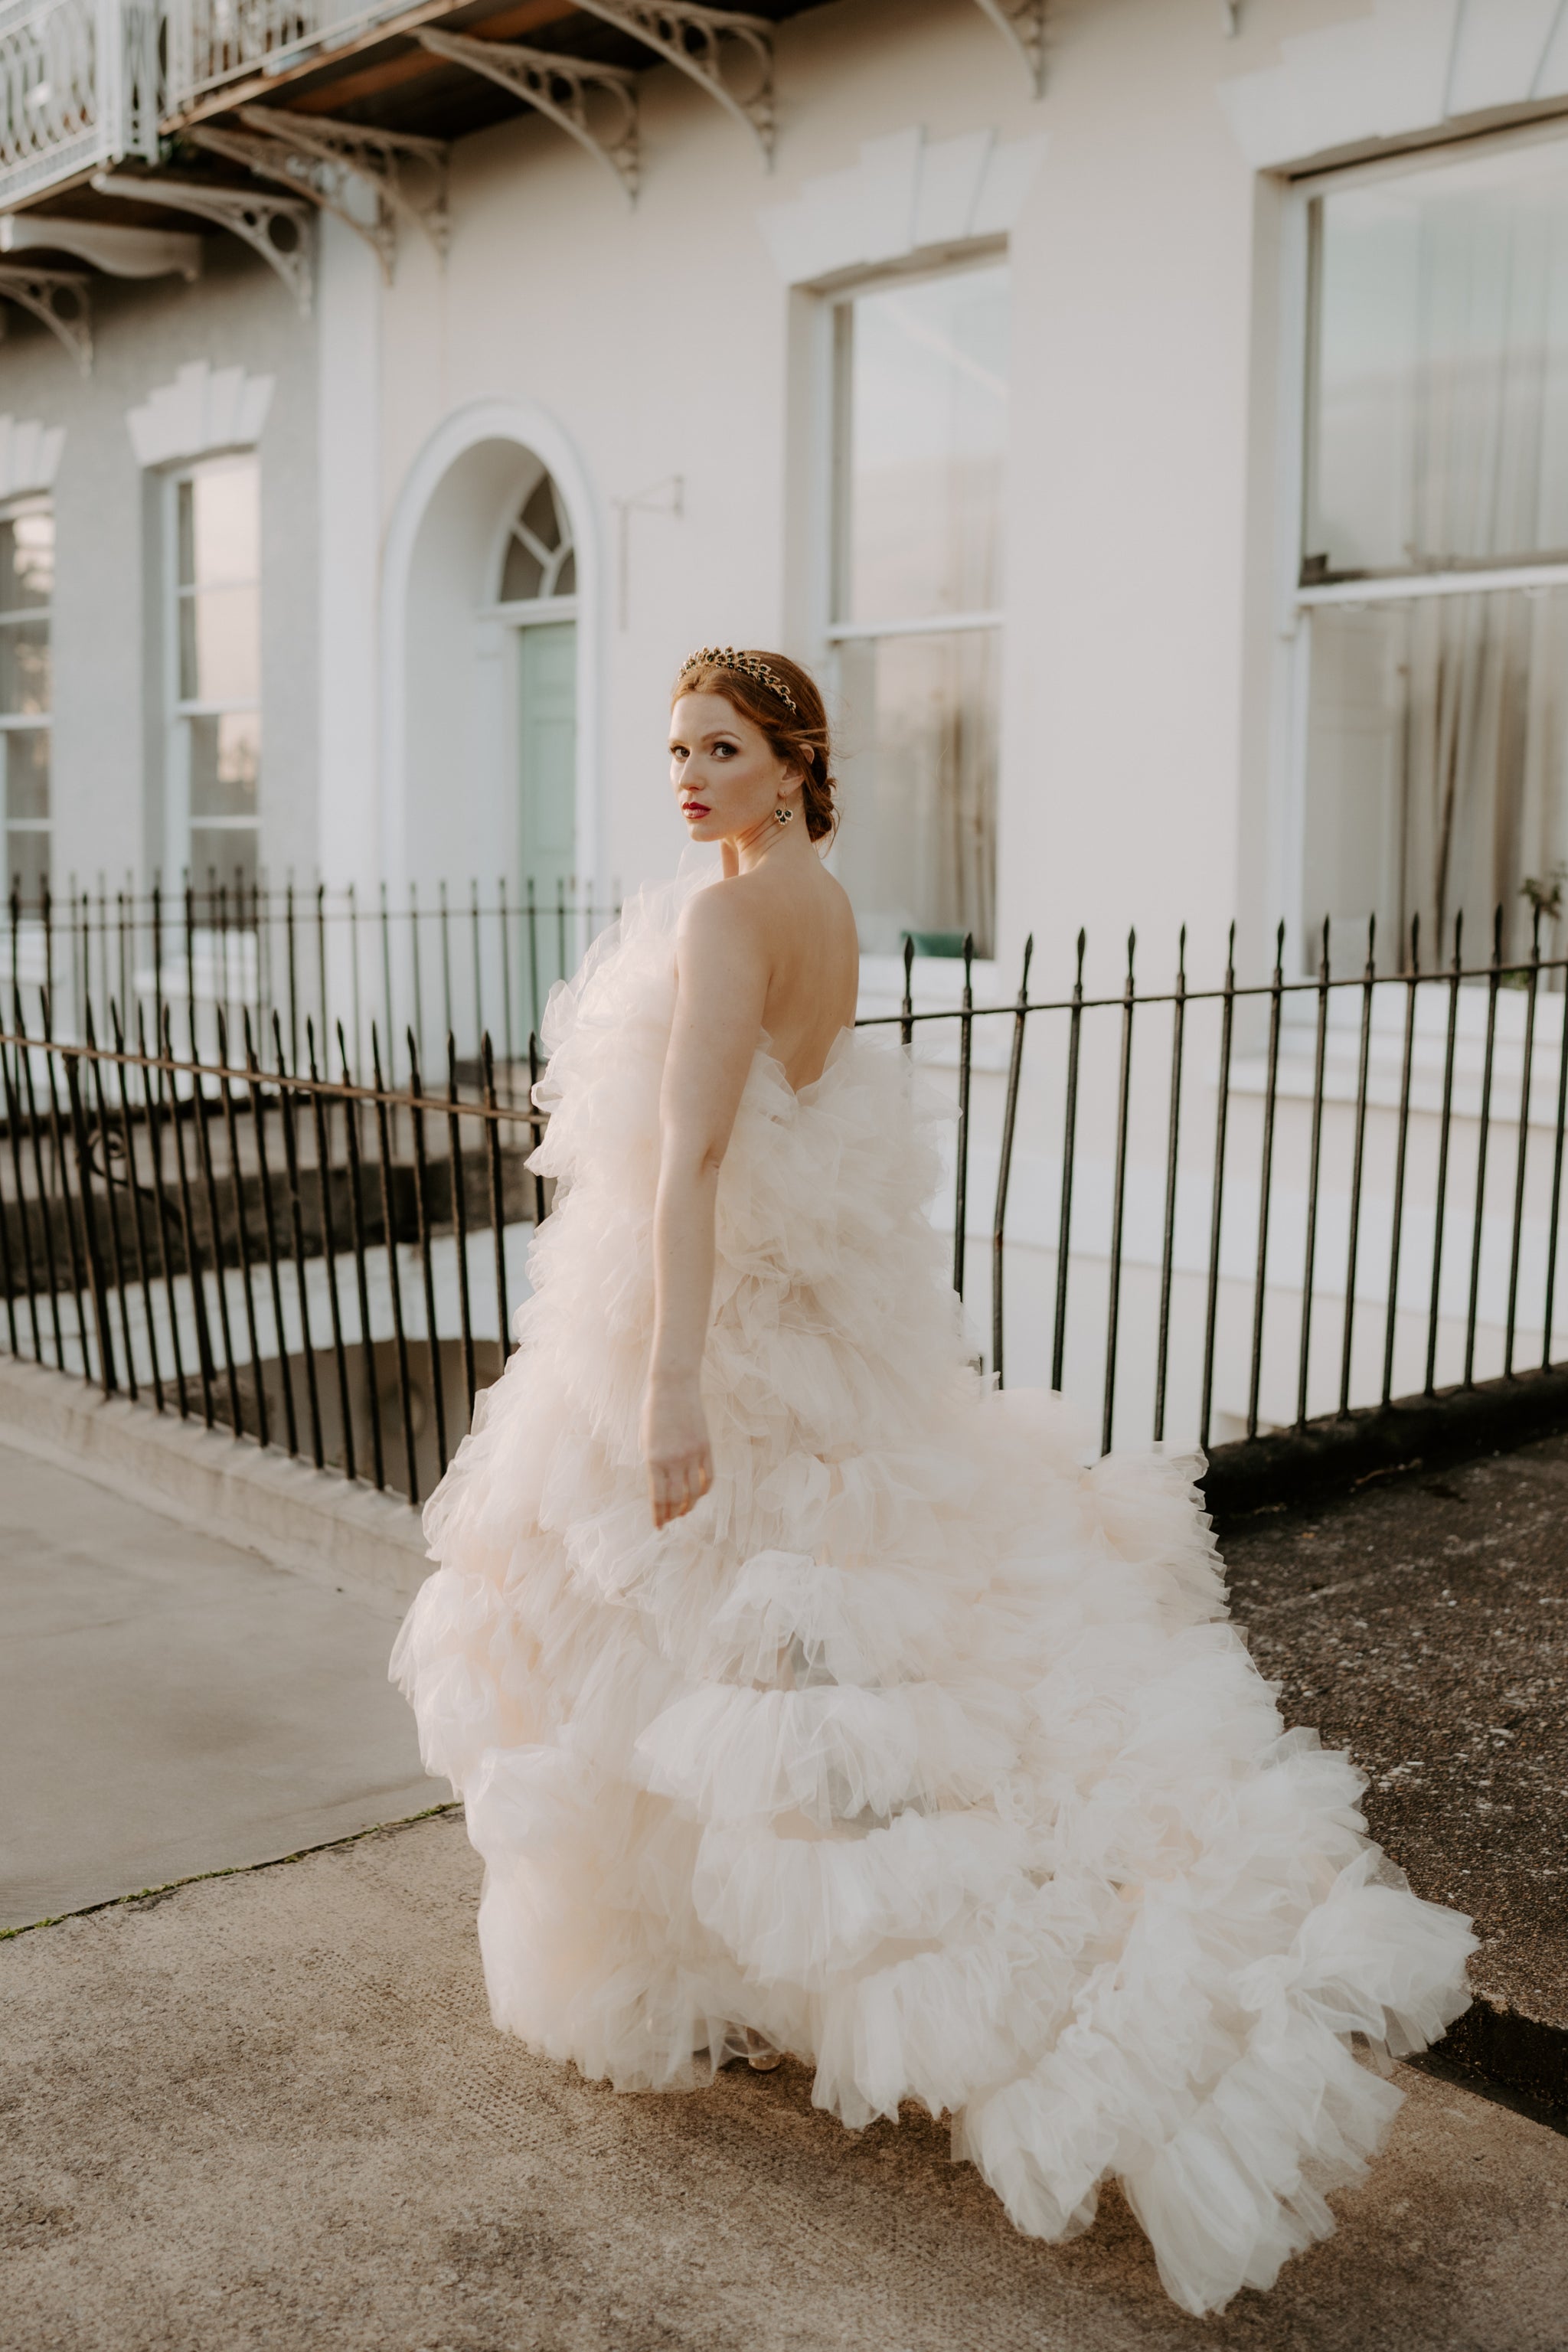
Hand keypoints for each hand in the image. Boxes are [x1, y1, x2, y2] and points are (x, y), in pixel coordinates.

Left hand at [641, 1372, 713, 1530]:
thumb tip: (658, 1484)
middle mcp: (674, 1460)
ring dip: (689, 1505)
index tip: (658, 1526)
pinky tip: (699, 1494)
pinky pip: (708, 1477)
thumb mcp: (644, 1438)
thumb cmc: (653, 1410)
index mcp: (653, 1459)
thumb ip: (651, 1462)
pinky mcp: (706, 1447)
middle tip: (670, 1520)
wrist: (674, 1385)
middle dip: (672, 1513)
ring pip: (694, 1492)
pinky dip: (704, 1490)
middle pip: (676, 1499)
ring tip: (683, 1511)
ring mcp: (692, 1454)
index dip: (658, 1515)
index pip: (658, 1498)